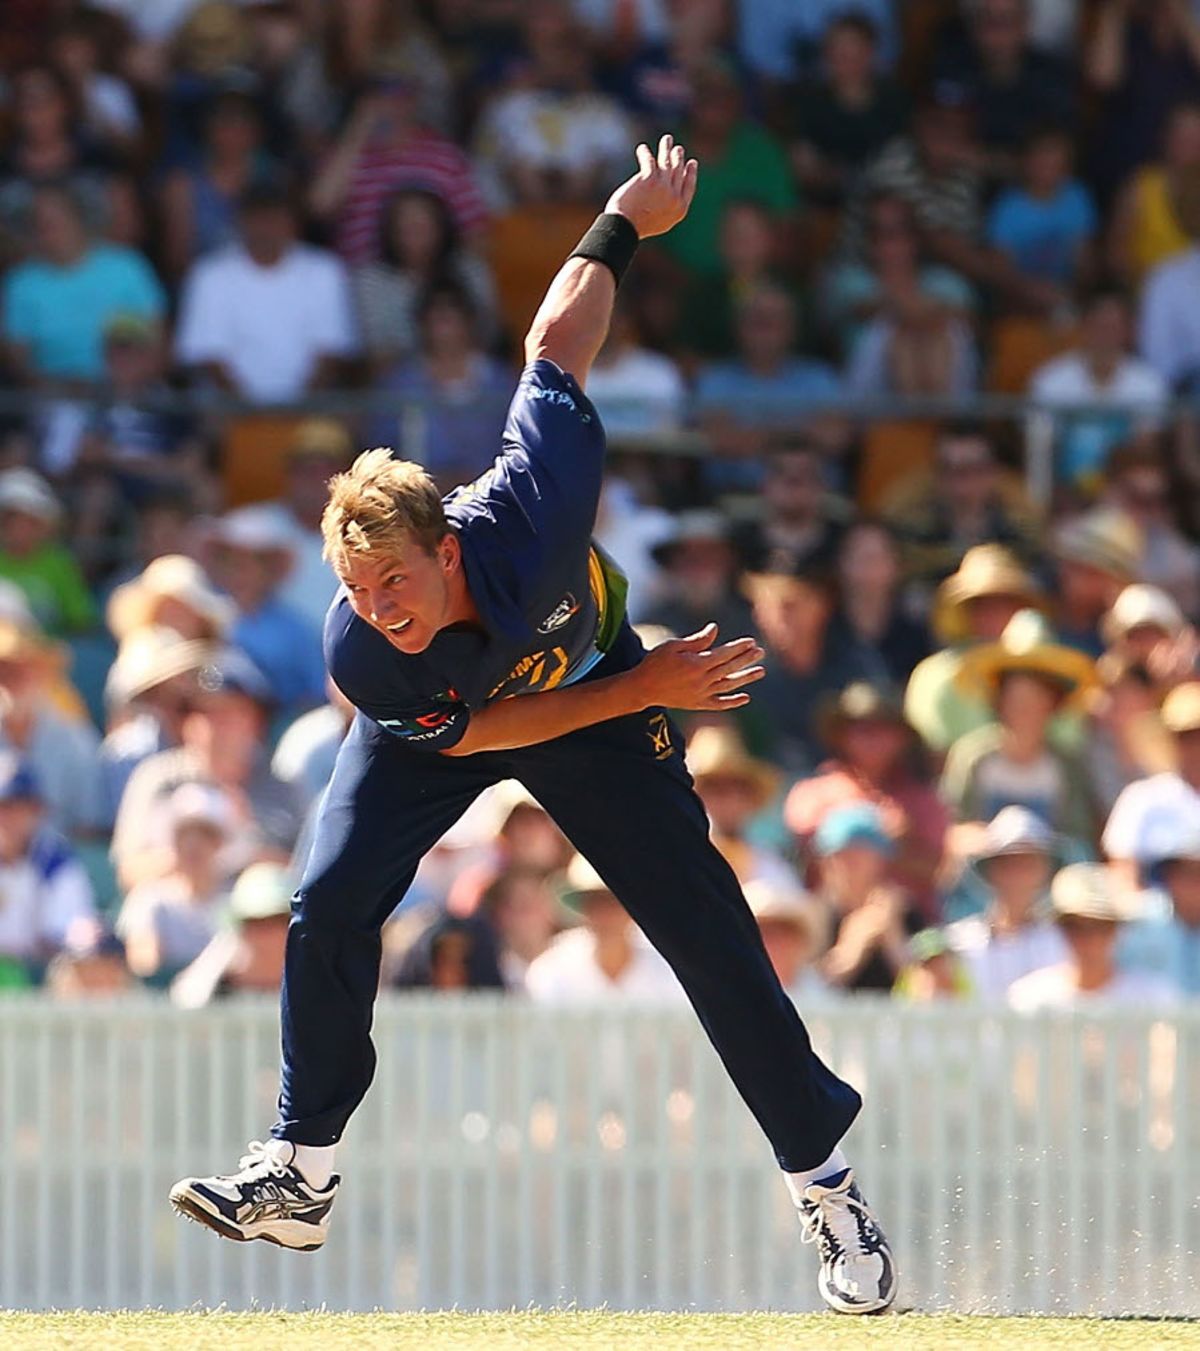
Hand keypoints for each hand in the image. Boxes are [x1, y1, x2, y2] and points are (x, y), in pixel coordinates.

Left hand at [605, 134, 698, 239]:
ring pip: (667, 162)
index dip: (691, 173)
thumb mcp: (660, 221)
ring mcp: (663, 187)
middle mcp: (674, 197)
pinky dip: (644, 153)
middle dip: (679, 158)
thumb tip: (671, 193)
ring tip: (667, 139)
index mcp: (680, 209)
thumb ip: (668, 207)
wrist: (625, 228)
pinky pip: (649, 160)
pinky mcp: (649, 179)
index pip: (689, 186)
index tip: (692, 162)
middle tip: (677, 149)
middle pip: (678, 171)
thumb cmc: (638, 227)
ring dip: (667, 148)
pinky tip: (641, 149)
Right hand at [631, 623, 764, 710]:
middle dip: (746, 659)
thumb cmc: (655, 663)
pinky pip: (719, 704)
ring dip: (746, 678)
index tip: (751, 642)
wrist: (642, 688)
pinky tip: (745, 698)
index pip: (724, 654)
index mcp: (697, 664)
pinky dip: (733, 702)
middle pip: (730, 668)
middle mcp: (703, 680)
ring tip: (760, 671)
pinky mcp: (698, 704)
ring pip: (729, 685)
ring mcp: (701, 694)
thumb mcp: (673, 646)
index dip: (739, 647)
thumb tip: (715, 629)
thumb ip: (697, 640)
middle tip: (761, 652)